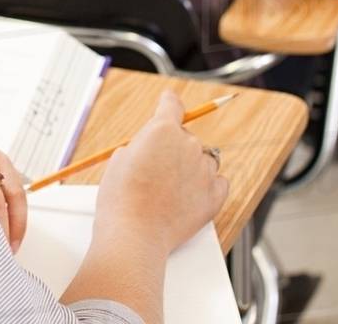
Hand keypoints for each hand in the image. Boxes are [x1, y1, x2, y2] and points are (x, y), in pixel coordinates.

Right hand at [93, 91, 228, 257]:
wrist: (133, 235)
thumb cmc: (120, 198)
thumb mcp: (119, 160)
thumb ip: (140, 146)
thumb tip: (149, 150)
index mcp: (162, 129)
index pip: (172, 104)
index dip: (168, 103)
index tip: (169, 102)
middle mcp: (188, 144)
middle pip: (186, 136)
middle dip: (173, 148)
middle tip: (155, 170)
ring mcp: (204, 170)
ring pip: (203, 158)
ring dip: (191, 166)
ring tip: (171, 187)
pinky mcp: (215, 195)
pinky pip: (218, 181)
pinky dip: (207, 185)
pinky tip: (189, 196)